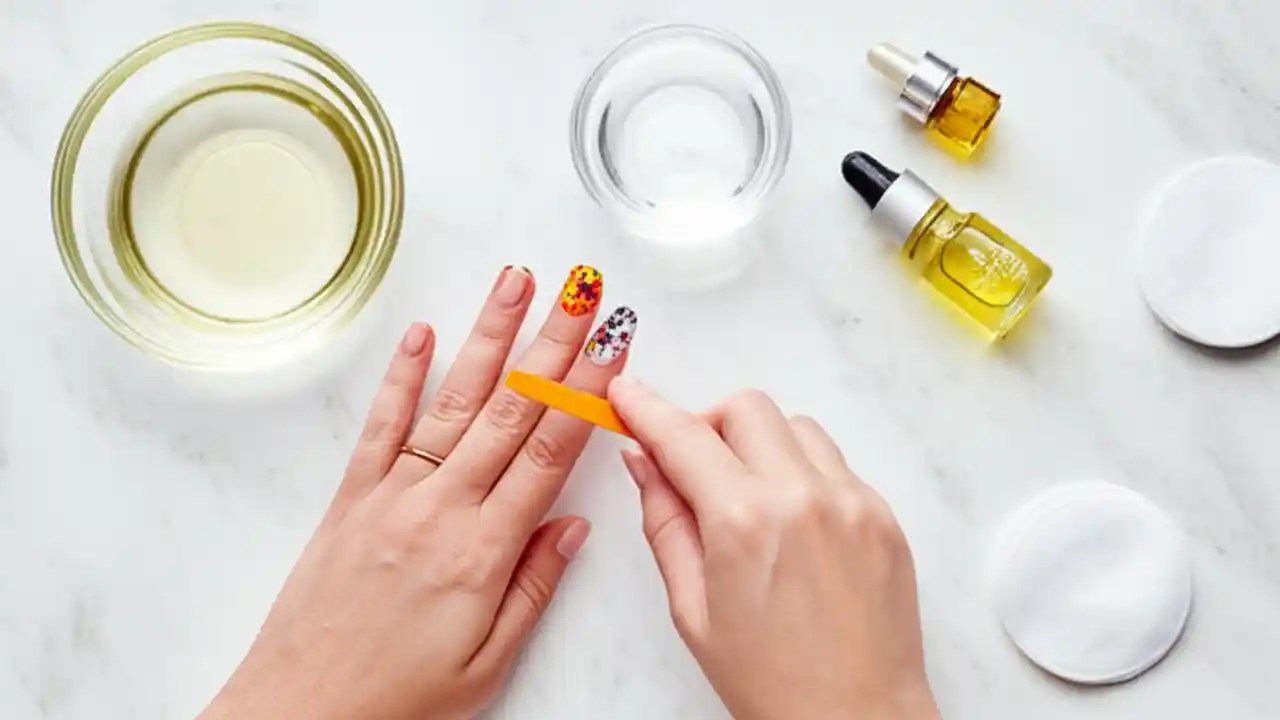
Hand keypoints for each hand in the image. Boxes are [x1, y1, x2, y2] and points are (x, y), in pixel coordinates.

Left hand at [202, 265, 632, 719]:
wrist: (299, 716)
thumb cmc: (398, 701)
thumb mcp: (487, 663)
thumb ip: (533, 588)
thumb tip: (574, 524)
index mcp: (484, 552)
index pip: (551, 452)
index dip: (587, 391)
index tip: (614, 344)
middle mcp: (440, 509)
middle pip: (512, 411)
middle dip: (552, 343)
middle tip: (581, 289)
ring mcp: (392, 496)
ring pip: (452, 401)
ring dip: (488, 337)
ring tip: (515, 284)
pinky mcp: (350, 499)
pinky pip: (381, 426)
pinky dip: (402, 376)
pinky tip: (422, 331)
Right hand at [610, 380, 939, 719]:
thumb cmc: (771, 683)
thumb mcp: (693, 608)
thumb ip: (665, 522)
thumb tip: (643, 460)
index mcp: (745, 523)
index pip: (683, 436)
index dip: (646, 407)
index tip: (626, 394)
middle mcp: (804, 497)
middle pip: (746, 407)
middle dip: (708, 422)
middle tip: (690, 463)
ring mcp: (853, 501)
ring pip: (795, 426)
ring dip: (760, 443)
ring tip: (746, 496)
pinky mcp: (884, 515)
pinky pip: (834, 463)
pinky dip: (801, 472)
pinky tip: (790, 522)